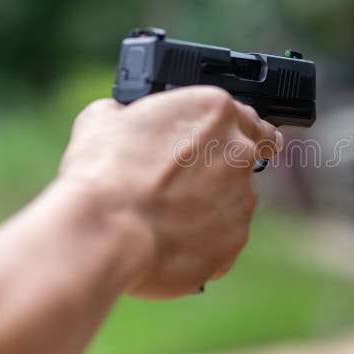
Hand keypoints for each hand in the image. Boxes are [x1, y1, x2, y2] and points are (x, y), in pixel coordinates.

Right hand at [57, 87, 282, 298]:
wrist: (105, 231)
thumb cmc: (104, 171)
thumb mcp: (109, 116)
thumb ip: (136, 114)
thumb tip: (127, 119)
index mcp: (216, 112)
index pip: (250, 119)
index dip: (239, 133)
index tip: (230, 145)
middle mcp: (240, 153)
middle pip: (241, 162)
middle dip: (216, 172)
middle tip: (176, 184)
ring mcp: (242, 199)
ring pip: (232, 202)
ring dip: (208, 206)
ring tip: (161, 215)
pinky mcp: (234, 241)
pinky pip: (222, 238)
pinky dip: (201, 240)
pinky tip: (166, 239)